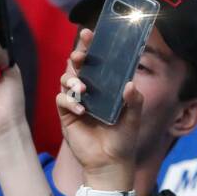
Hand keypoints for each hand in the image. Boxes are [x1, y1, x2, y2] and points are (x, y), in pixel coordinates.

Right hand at [56, 28, 142, 181]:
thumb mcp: (134, 117)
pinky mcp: (67, 115)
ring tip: (83, 88)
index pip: (97, 61)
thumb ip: (134, 100)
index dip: (91, 46)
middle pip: (77, 65)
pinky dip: (70, 101)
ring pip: (66, 79)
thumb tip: (130, 84)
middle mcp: (89, 90)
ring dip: (72, 79)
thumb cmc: (123, 139)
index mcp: (105, 86)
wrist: (110, 163)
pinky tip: (82, 110)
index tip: (89, 32)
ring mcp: (76, 101)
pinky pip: (62, 100)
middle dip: (77, 55)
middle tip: (81, 55)